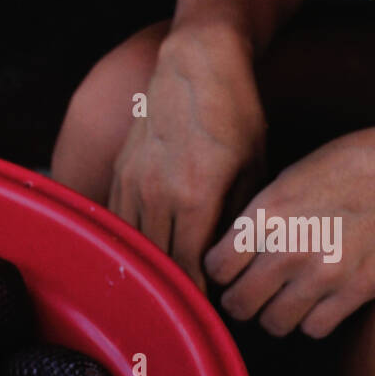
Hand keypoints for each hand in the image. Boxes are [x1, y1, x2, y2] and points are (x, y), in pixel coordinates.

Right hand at [110, 23, 266, 288]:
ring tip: (165, 287)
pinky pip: (121, 222)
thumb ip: (239, 215)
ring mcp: (133, 183)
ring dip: (150, 268)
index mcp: (195, 196)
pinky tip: (147, 252)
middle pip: (158, 261)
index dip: (198, 295)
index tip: (210, 311)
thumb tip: (235, 258)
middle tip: (189, 307)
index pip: (189, 266)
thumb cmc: (235, 111)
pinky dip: (134, 242)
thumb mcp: (254, 166)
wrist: (195, 64)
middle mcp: (157, 194)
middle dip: (174, 288)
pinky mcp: (120, 173)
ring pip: (134, 245)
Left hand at [203, 126, 374, 337]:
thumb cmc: (341, 171)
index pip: (216, 270)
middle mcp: (290, 249)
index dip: (222, 272)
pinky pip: (313, 329)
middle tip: (254, 290)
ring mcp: (324, 273)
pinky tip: (316, 299)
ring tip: (286, 295)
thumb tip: (222, 260)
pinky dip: (311, 320)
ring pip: (273, 324)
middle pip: (238, 305)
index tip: (232, 269)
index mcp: (266, 217)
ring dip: (275, 313)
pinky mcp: (356, 290)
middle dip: (242, 299)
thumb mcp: (283, 183)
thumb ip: (252, 224)